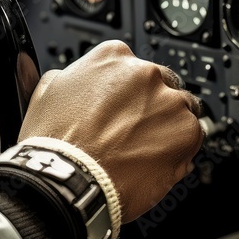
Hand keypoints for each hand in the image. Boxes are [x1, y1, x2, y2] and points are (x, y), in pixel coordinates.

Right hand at [18, 40, 203, 222]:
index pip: (133, 69)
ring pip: (181, 111)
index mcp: (113, 57)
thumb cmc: (55, 145)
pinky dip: (181, 151)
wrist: (70, 182)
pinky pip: (194, 137)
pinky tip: (153, 163)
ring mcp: (169, 101)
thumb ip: (64, 77)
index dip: (129, 95)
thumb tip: (61, 73)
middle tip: (132, 136)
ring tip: (142, 154)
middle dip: (152, 109)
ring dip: (167, 129)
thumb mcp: (44, 95)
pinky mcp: (187, 130)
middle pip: (162, 86)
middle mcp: (144, 72)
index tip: (123, 112)